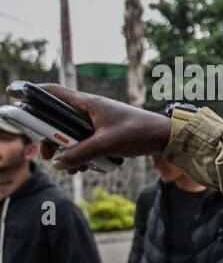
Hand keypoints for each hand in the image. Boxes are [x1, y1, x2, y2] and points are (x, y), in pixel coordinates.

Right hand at [33, 84, 171, 171]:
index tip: (15, 96)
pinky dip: (84, 156)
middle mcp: (91, 111)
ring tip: (74, 169)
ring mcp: (99, 123)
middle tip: (47, 156)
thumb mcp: (105, 145)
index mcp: (88, 104)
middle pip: (59, 122)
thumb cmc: (139, 133)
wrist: (167, 138)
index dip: (32, 95)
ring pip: (73, 136)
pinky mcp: (107, 134)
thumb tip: (58, 163)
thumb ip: (79, 153)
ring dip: (70, 153)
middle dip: (52, 140)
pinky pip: (87, 144)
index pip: (53, 93)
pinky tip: (88, 168)